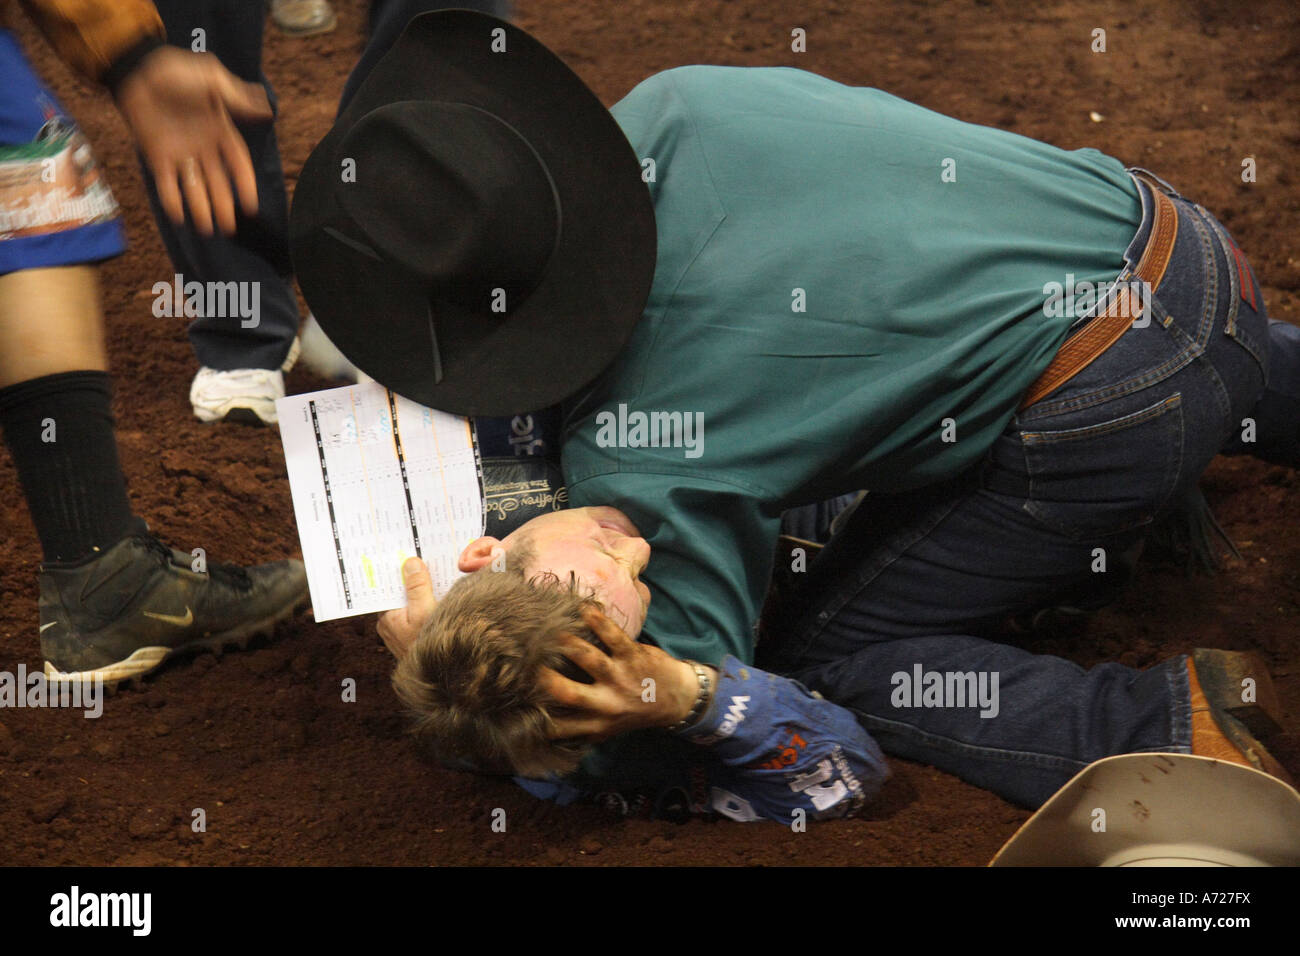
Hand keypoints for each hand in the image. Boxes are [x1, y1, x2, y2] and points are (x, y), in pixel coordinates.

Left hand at [115, 46, 272, 235]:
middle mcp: (203, 147)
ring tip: (208, 231)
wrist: (138, 69)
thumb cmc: (176, 70)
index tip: (251, 207)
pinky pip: (166, 182)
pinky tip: (178, 216)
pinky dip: (172, 198)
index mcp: (221, 131)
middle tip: (229, 229)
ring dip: (201, 209)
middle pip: (217, 183)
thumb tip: (265, 113)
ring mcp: (180, 153)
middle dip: (223, 206)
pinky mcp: (157, 156)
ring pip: (194, 187)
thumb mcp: (211, 79)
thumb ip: (235, 98)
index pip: (237, 164)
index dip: (245, 184)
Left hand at [377, 558, 435, 659]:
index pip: (387, 587)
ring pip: (409, 604)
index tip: (401, 554)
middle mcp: (390, 625)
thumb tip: (410, 564)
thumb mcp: (426, 611)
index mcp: (387, 617)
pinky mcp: (414, 636)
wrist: (443, 675)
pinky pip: (418, 613)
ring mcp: (401, 632)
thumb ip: (417, 587)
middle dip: (410, 578)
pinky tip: (440, 593)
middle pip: (398, 594)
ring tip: (433, 572)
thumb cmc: (431, 647)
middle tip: (421, 557)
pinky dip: (427, 602)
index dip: (395, 571)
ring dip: (420, 590)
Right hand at [541, 607, 702, 742]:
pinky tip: (582, 609)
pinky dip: (596, 619)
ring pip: (587, 657)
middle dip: (544, 677)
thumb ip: (579, 727)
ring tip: (549, 631)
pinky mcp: (633, 655)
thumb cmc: (635, 711)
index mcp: (596, 725)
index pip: (558, 728)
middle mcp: (606, 704)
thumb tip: (542, 727)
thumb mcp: (607, 728)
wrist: (677, 700)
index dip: (534, 718)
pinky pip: (612, 634)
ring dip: (566, 642)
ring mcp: (620, 677)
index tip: (516, 703)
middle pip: (567, 693)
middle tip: (525, 661)